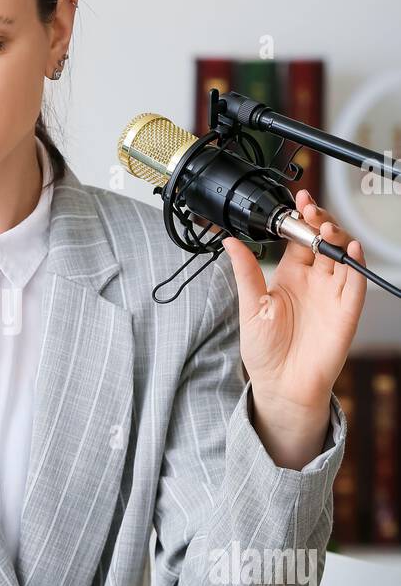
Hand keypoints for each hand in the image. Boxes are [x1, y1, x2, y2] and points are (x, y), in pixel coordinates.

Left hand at [219, 189, 366, 412]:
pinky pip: (356, 283)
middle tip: (312, 210)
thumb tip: (229, 242)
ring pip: (343, 256)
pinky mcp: (346, 310)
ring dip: (339, 238)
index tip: (299, 200)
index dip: (302, 218)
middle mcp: (314, 280)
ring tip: (327, 226)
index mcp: (290, 275)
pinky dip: (356, 264)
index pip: (301, 237)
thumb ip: (245, 272)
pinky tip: (350, 249)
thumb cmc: (265, 350)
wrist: (281, 385)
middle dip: (321, 221)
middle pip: (325, 240)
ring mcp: (332, 293)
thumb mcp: (250, 306)